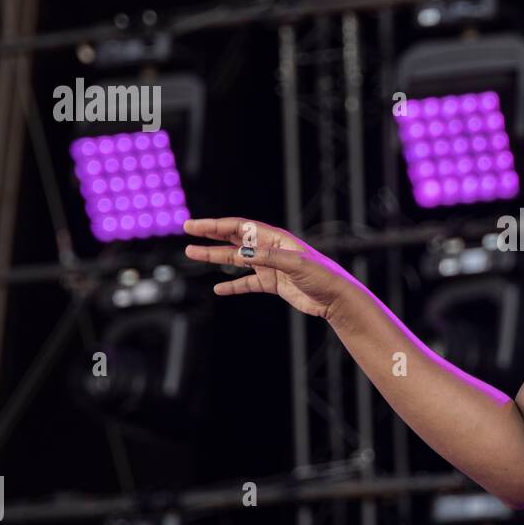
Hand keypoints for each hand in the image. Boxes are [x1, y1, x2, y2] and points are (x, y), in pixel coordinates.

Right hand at [182, 217, 349, 321]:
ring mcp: (271, 267)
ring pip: (237, 260)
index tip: (194, 226)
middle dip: (210, 235)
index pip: (239, 228)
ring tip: (193, 254)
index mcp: (276, 239)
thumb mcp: (296, 264)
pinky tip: (218, 288)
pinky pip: (247, 283)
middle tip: (188, 230)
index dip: (215, 226)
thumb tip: (243, 255)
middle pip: (235, 239)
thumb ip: (268, 258)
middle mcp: (271, 249)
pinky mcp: (274, 284)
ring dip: (215, 257)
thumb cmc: (322, 276)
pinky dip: (232, 285)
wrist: (336, 298)